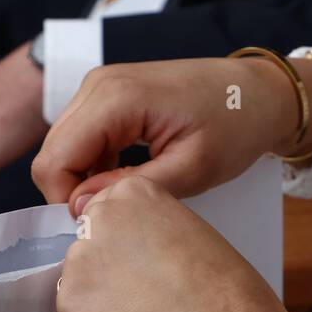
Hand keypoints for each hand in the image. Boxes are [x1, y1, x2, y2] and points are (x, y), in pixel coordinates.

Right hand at [32, 54, 311, 215]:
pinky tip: (128, 179)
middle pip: (52, 155)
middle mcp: (97, 85)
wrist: (258, 92)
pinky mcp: (107, 96)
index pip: (55, 162)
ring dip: (85, 180)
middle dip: (74, 194)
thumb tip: (80, 209)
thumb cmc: (236, 125)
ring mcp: (99, 87)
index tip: (104, 225)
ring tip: (129, 197)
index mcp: (115, 98)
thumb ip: (131, 189)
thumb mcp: (191, 168)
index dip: (68, 203)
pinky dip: (95, 165)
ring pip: (63, 149)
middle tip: (118, 217)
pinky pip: (81, 140)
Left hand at [56, 176, 311, 311]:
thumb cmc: (230, 299)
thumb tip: (129, 259)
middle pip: (91, 248)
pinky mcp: (68, 310)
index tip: (149, 267)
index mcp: (132, 193)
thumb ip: (152, 236)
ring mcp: (78, 266)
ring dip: (104, 306)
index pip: (110, 216)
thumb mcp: (194, 236)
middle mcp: (98, 221)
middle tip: (151, 301)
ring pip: (81, 287)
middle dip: (112, 275)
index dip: (131, 249)